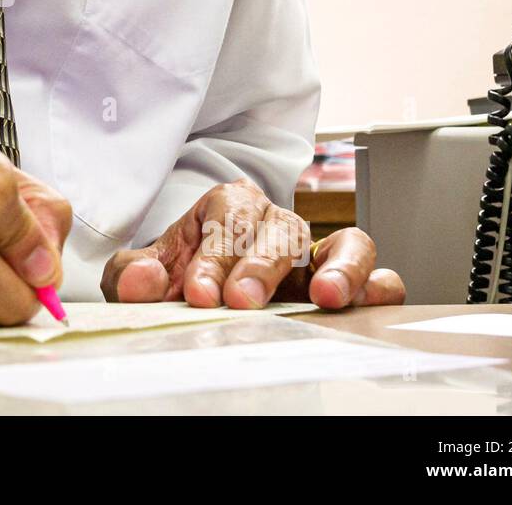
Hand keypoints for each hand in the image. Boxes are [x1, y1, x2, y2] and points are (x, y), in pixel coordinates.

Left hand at [99, 178, 403, 308]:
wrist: (200, 293)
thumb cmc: (179, 276)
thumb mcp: (146, 271)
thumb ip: (133, 274)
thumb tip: (143, 281)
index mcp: (229, 207)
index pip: (229, 217)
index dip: (214, 254)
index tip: (198, 292)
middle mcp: (276, 222)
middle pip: (280, 230)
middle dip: (261, 266)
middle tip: (242, 301)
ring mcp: (315, 252)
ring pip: (344, 242)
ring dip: (339, 268)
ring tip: (327, 297)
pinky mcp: (345, 282)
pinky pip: (376, 274)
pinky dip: (378, 286)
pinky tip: (367, 304)